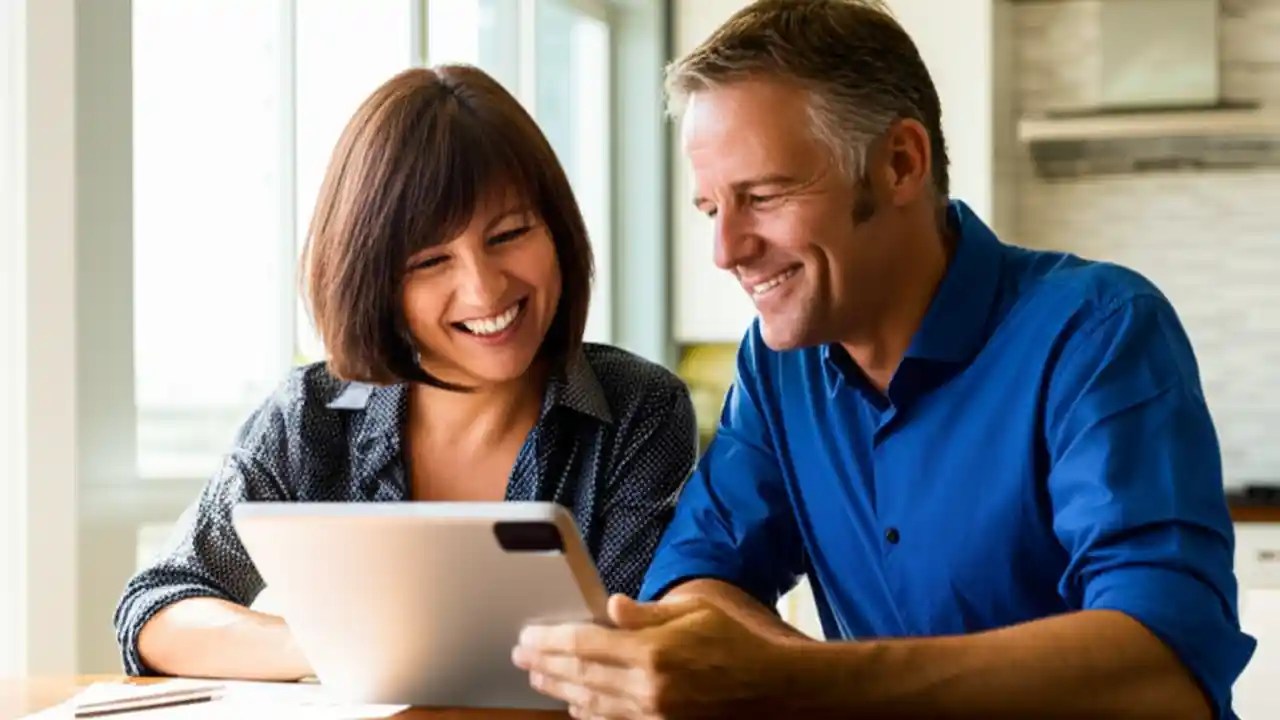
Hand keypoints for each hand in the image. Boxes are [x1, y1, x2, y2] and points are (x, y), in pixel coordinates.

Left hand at [512, 594, 797, 718]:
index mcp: (654, 653)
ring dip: (559, 689)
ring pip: (590, 705)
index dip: (550, 640)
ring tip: (539, 677)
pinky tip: (575, 705)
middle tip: (521, 656)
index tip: (528, 636)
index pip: (585, 645)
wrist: (775, 692)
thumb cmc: (737, 645)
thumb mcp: (696, 612)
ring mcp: (654, 717)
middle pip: (579, 677)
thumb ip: (648, 613)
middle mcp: (648, 690)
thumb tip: (610, 607)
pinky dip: (588, 713)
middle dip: (545, 665)